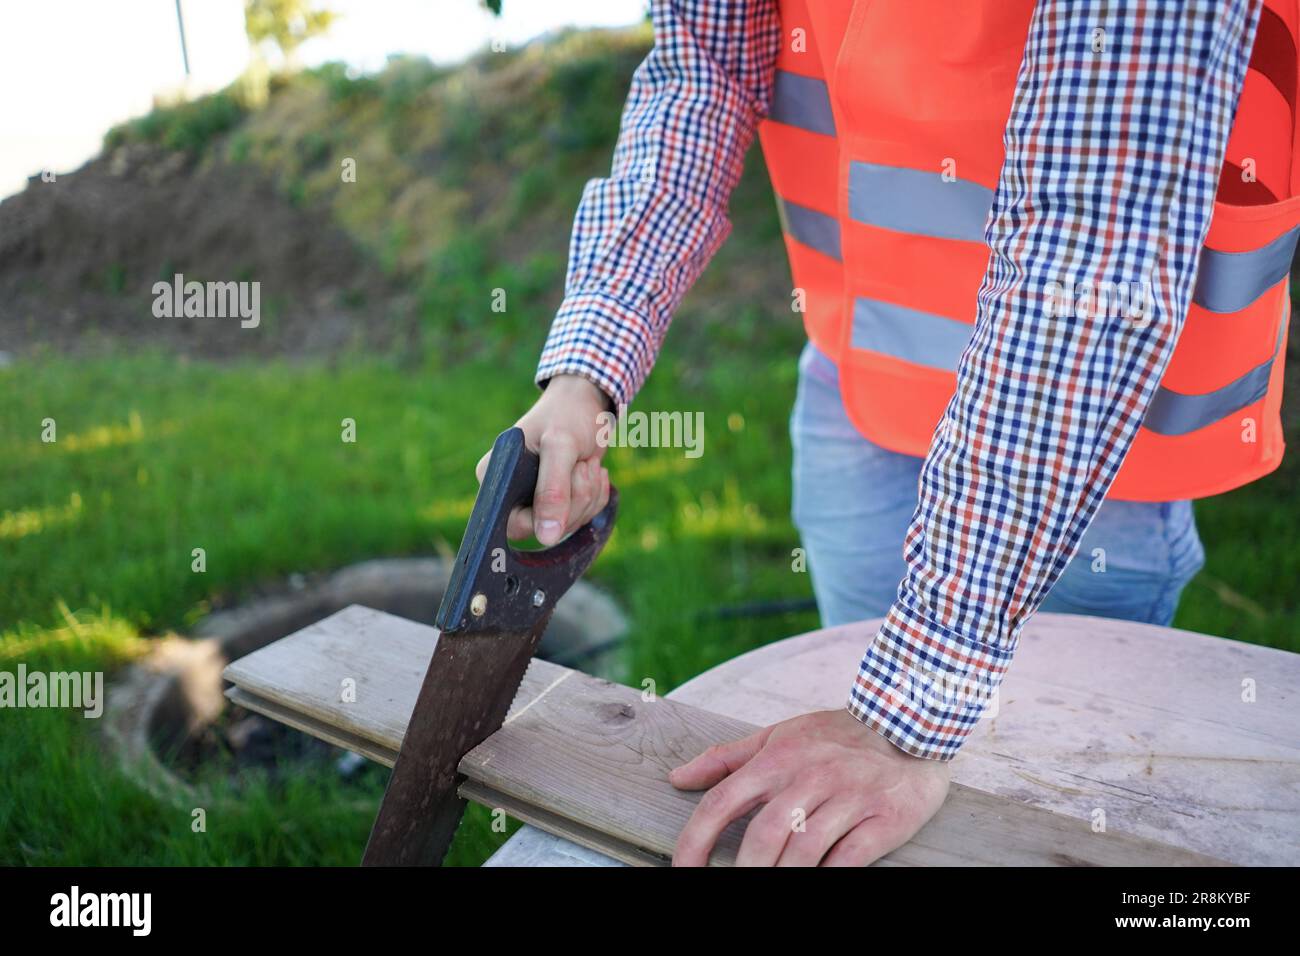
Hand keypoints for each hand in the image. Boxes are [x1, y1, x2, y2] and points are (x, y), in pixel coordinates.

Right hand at [476, 374, 612, 544]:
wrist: (587, 403)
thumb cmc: (567, 416)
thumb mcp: (560, 447)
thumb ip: (552, 490)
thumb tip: (546, 537)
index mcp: (496, 478)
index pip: (514, 524)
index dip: (545, 515)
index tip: (568, 480)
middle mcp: (510, 494)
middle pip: (544, 529)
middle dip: (575, 500)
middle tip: (582, 465)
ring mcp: (534, 499)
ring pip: (568, 524)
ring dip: (588, 495)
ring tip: (586, 463)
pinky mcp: (558, 502)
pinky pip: (581, 518)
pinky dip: (595, 496)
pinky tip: (591, 470)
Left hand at [669, 709, 949, 865]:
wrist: (910, 722)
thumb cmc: (836, 736)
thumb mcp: (778, 736)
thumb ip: (726, 758)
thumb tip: (677, 778)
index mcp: (777, 758)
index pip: (723, 801)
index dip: (695, 840)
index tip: (682, 869)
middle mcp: (810, 776)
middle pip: (764, 835)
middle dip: (743, 871)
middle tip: (730, 888)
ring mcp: (848, 798)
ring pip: (804, 851)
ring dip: (782, 878)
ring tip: (768, 891)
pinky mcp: (884, 819)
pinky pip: (850, 858)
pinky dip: (829, 876)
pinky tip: (815, 882)